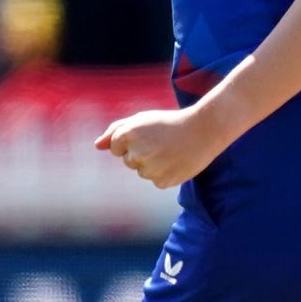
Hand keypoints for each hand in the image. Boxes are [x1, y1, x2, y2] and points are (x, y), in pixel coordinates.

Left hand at [95, 106, 225, 189]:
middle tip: (162, 142)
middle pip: (129, 161)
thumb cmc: (170, 123)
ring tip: (171, 151)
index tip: (148, 135)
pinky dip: (165, 173)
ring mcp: (148, 169)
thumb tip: (97, 146)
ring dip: (153, 164)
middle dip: (141, 153)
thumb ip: (116, 131)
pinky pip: (156, 181)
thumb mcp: (142, 120)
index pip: (116, 147)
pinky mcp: (161, 182)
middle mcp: (135, 153)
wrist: (203, 131)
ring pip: (142, 172)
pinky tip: (176, 161)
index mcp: (128, 134)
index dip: (132, 141)